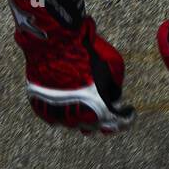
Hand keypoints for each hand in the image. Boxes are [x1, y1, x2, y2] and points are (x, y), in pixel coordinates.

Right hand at [3, 0, 134, 133]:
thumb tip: (114, 97)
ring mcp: (56, 113)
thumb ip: (115, 86)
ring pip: (72, 124)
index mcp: (99, 108)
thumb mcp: (114, 65)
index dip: (126, 119)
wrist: (55, 40)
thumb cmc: (87, 50)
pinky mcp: (40, 107)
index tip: (128, 112)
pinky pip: (54, 116)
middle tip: (108, 109)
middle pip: (93, 127)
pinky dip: (63, 111)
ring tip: (87, 103)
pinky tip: (70, 100)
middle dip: (103, 118)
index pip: (117, 123)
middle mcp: (76, 116)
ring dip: (82, 116)